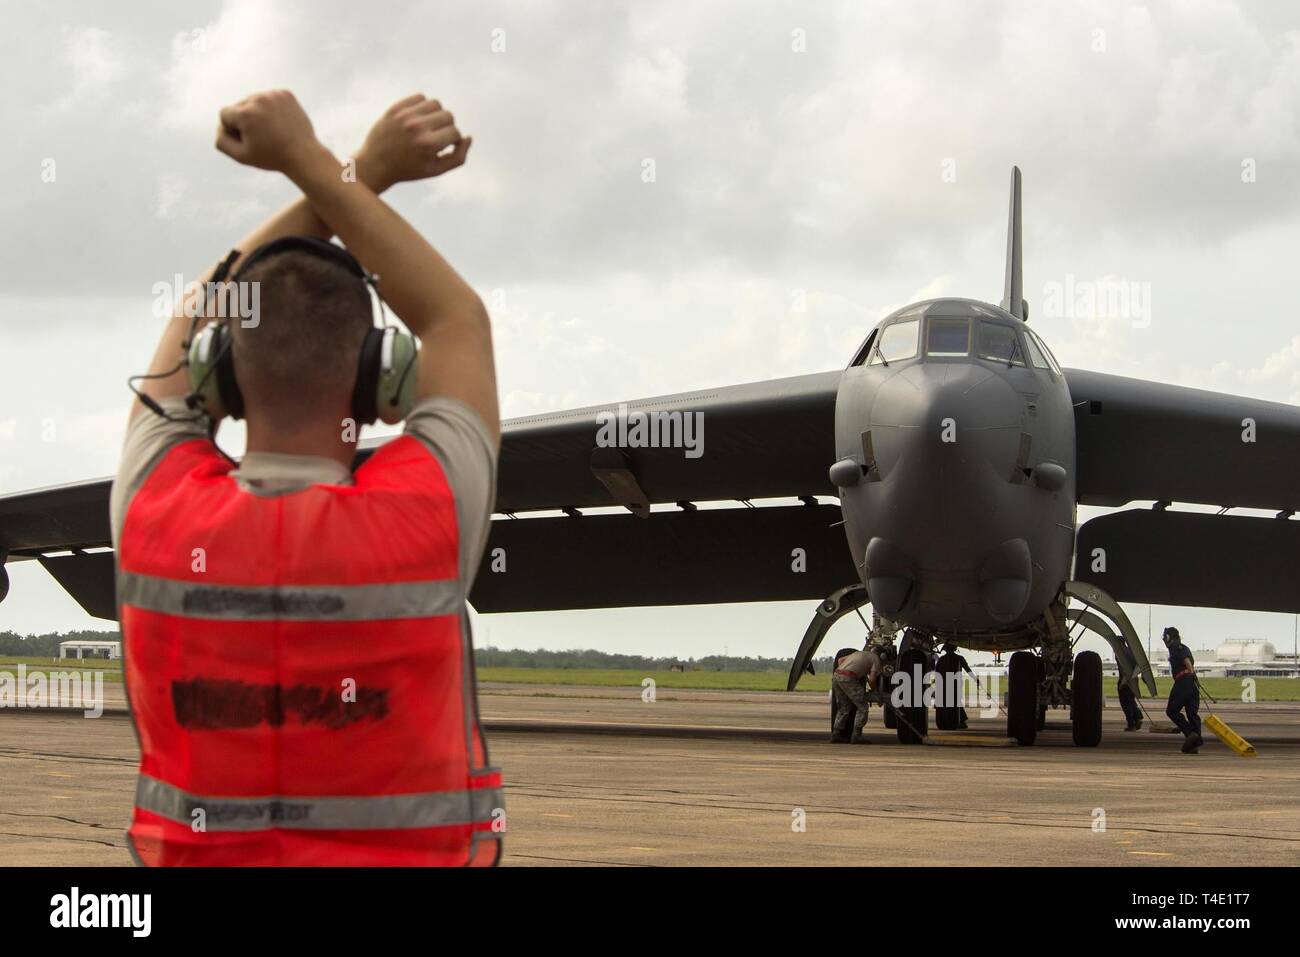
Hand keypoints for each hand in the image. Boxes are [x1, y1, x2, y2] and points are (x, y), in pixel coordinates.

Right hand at [215, 90, 322, 174]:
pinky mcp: (285, 94)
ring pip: (254, 101)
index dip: (234, 130)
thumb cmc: (272, 158)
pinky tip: (279, 122)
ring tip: (271, 130)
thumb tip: (220, 126)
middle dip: (246, 121)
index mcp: (245, 113)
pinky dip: (272, 109)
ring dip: (258, 113)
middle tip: (263, 137)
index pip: (225, 115)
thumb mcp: (241, 156)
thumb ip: (222, 141)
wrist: (304, 155)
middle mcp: (258, 99)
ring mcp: (273, 95)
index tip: (249, 140)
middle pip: (239, 106)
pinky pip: (269, 99)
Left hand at [355, 94, 470, 191]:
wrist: (376, 164)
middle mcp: (417, 127)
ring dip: (436, 114)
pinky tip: (418, 118)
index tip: (445, 147)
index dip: (454, 140)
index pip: (455, 132)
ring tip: (429, 125)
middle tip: (437, 137)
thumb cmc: (409, 169)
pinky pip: (420, 97)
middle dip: (447, 127)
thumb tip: (468, 137)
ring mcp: (405, 116)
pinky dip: (423, 106)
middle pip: (448, 115)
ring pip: (435, 103)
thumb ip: (458, 157)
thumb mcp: (436, 171)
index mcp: (428, 145)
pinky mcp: (395, 108)